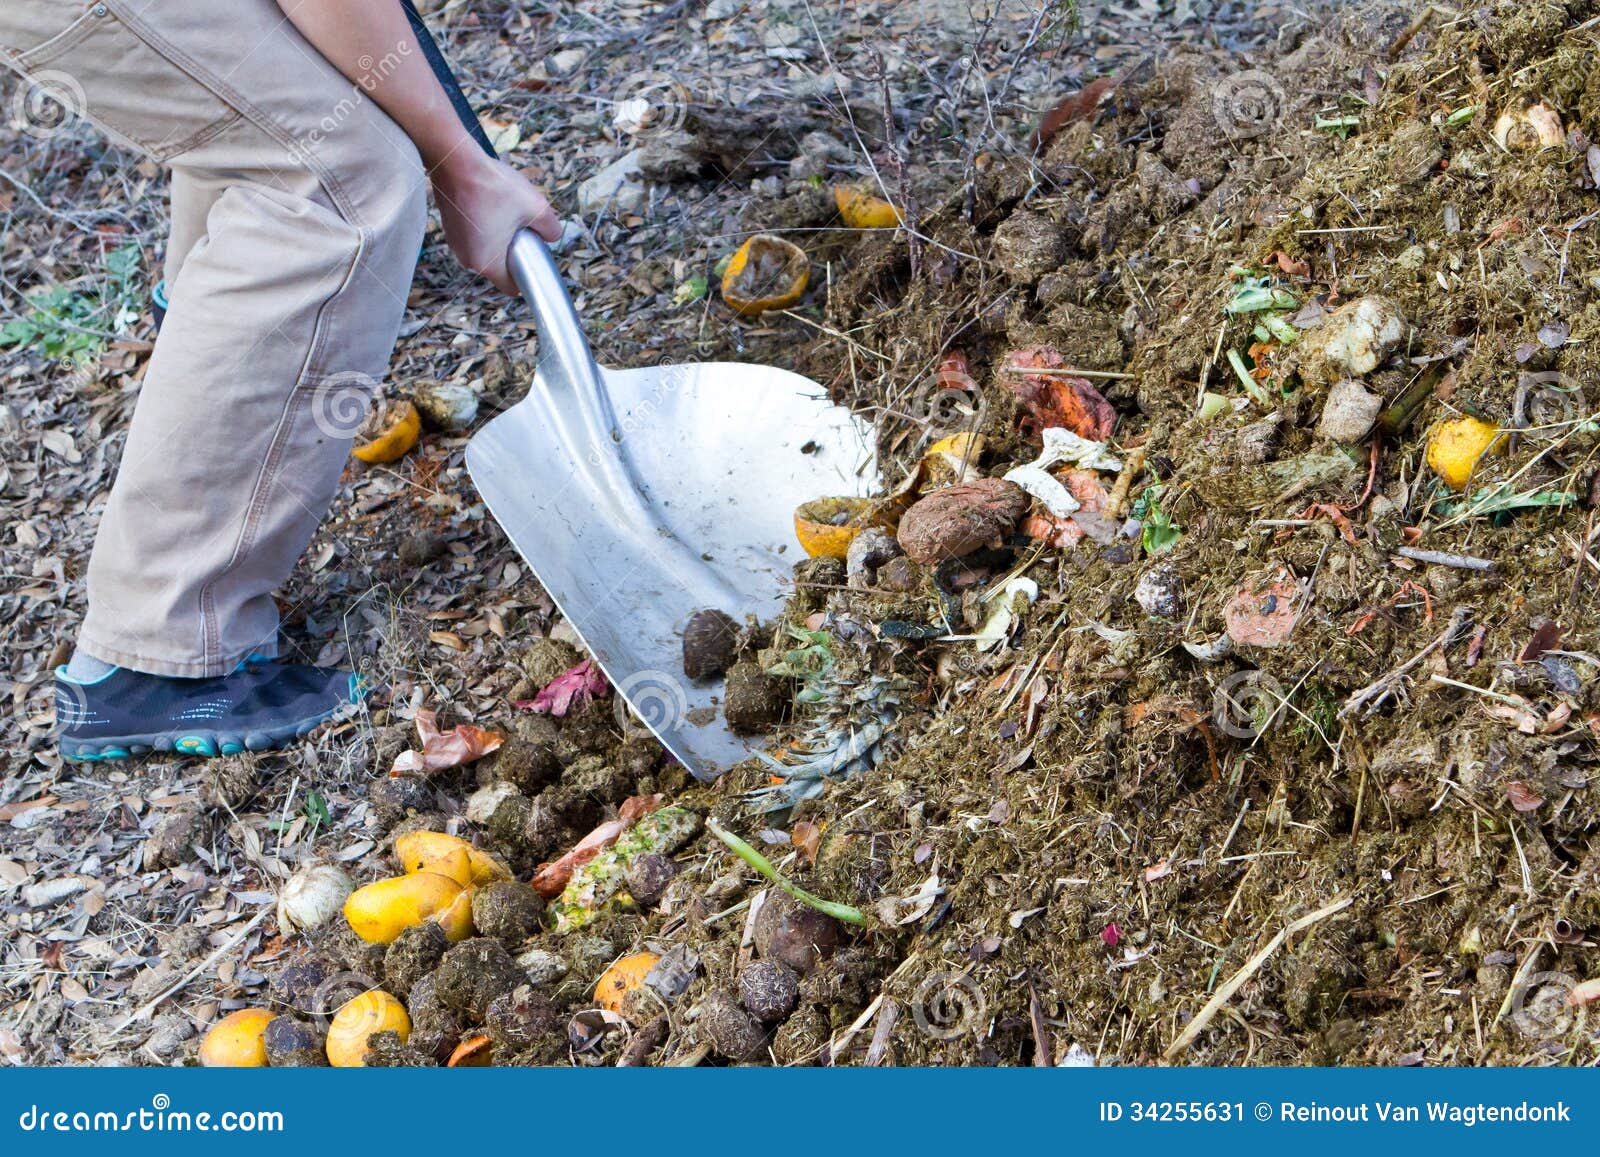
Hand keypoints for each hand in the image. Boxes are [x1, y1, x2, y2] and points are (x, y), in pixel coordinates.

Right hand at [431, 153, 561, 293]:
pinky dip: (484, 226)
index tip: (532, 259)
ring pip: (486, 249)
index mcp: (487, 263)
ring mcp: (455, 243)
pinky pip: (474, 236)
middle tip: (522, 227)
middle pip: (499, 266)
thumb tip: (552, 236)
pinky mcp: (449, 228)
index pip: (511, 287)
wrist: (455, 160)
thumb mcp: (536, 207)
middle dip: (513, 252)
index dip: (526, 276)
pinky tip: (490, 204)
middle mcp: (467, 259)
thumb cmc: (494, 186)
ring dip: (498, 237)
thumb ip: (551, 229)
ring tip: (504, 211)